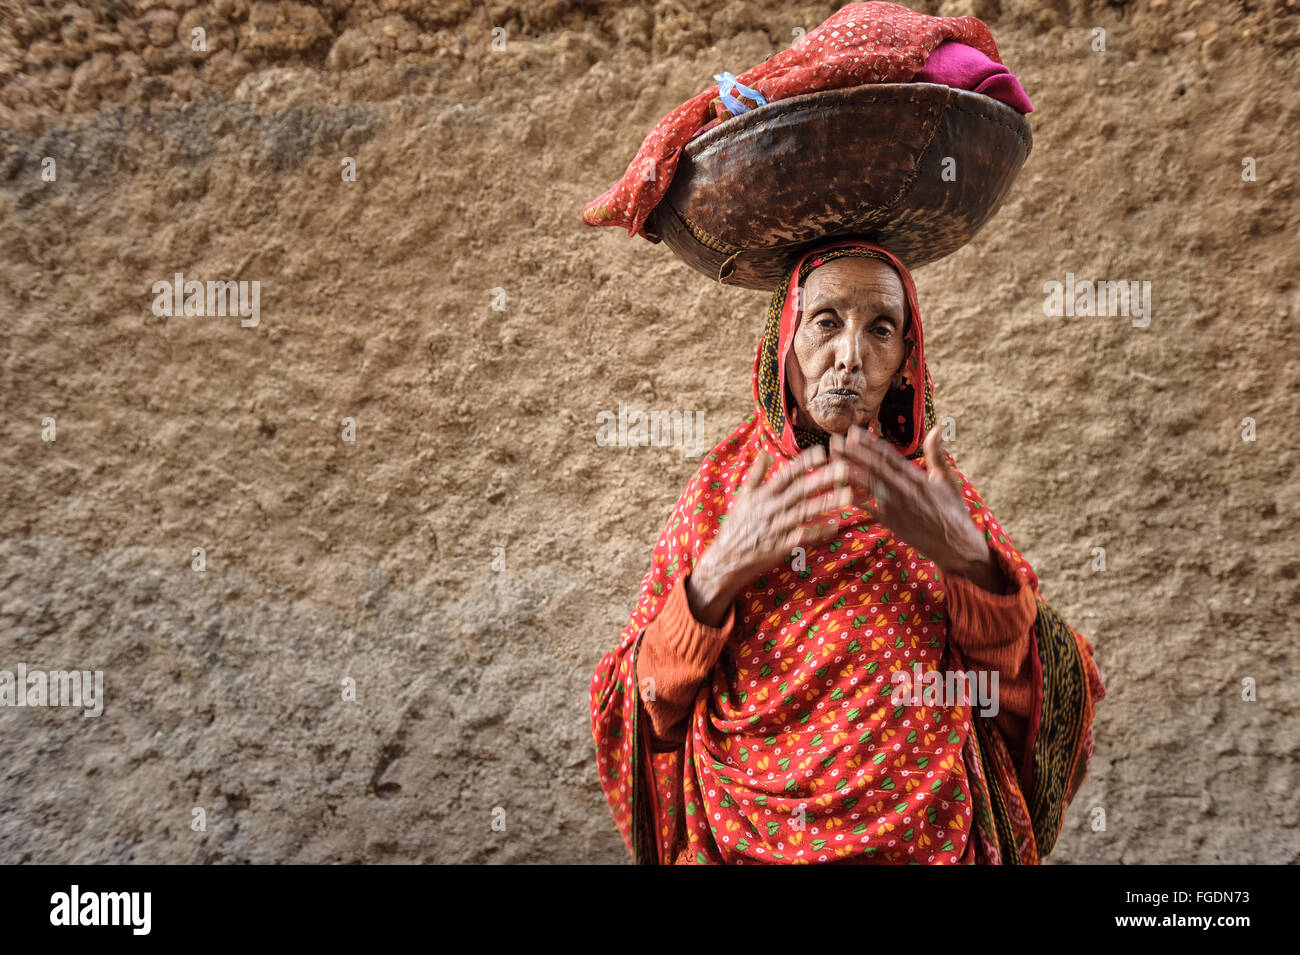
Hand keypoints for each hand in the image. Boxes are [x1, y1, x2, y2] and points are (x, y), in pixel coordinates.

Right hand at [686, 444, 852, 625]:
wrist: (725, 558)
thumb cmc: (736, 526)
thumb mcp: (742, 496)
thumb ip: (755, 474)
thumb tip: (764, 452)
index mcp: (763, 494)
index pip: (786, 474)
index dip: (804, 462)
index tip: (822, 451)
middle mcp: (772, 508)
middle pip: (801, 490)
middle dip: (823, 478)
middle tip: (844, 467)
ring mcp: (777, 527)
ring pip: (805, 511)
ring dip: (827, 502)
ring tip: (848, 494)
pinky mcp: (781, 546)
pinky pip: (803, 537)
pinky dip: (818, 531)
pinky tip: (835, 525)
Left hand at [828, 425, 1009, 593]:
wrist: (956, 545)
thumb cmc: (953, 511)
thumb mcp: (947, 480)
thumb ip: (937, 454)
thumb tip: (937, 428)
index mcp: (917, 478)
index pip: (889, 456)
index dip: (870, 443)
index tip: (854, 432)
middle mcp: (905, 490)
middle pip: (874, 467)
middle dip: (853, 453)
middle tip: (834, 440)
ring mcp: (896, 507)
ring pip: (868, 485)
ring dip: (849, 471)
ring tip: (833, 460)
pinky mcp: (891, 523)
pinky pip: (869, 509)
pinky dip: (854, 498)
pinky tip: (839, 489)